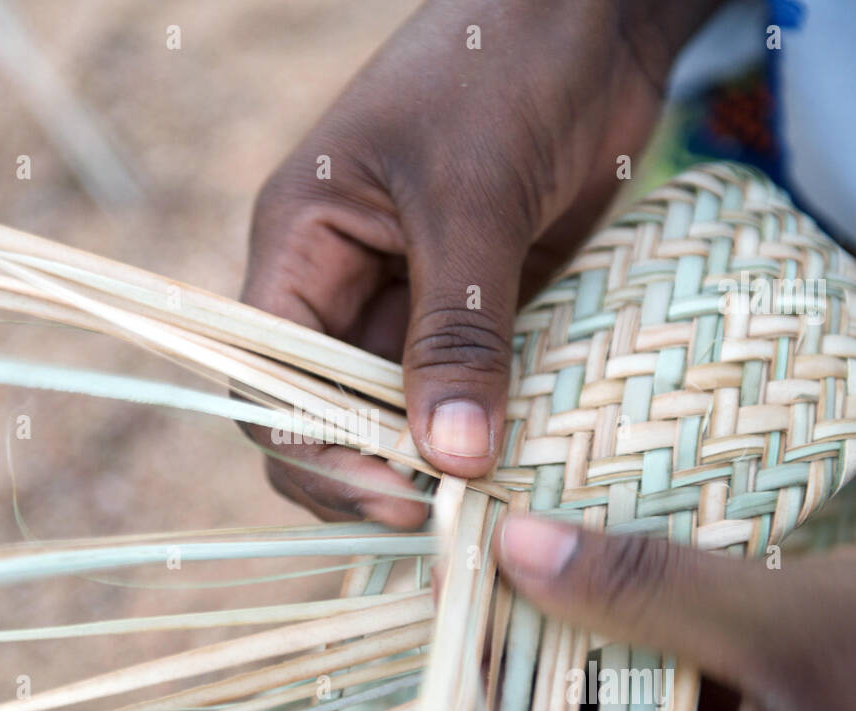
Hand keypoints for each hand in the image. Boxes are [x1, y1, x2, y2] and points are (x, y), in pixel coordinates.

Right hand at [240, 0, 717, 526]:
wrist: (592, 19)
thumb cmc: (503, 69)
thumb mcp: (472, 197)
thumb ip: (458, 329)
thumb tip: (453, 461)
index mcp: (300, 242)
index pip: (263, 374)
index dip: (310, 446)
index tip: (391, 494)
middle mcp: (340, 282)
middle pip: (319, 411)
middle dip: (364, 472)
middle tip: (440, 517)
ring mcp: (408, 301)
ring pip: (390, 412)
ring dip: (426, 463)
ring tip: (482, 506)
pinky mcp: (473, 312)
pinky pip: (459, 390)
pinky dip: (478, 433)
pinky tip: (515, 465)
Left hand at [494, 514, 855, 710]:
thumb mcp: (783, 622)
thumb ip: (644, 590)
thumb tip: (513, 549)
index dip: (492, 675)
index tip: (462, 587)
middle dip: (528, 640)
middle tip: (493, 550)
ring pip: (610, 695)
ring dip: (577, 623)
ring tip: (535, 546)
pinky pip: (657, 674)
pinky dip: (630, 620)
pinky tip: (607, 566)